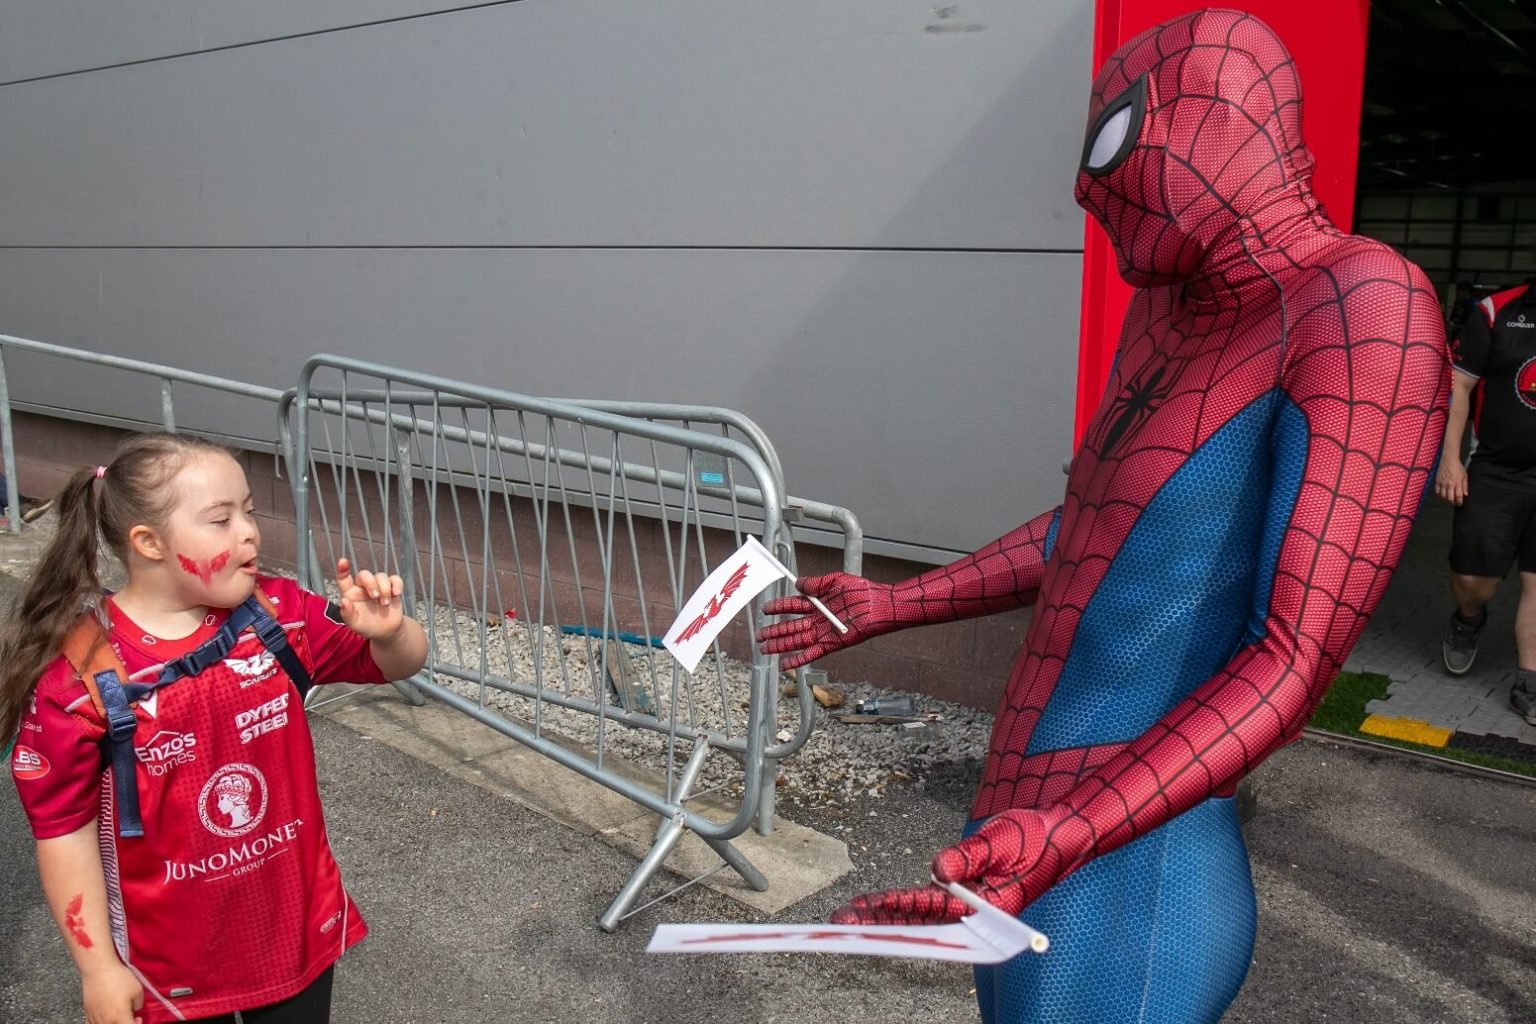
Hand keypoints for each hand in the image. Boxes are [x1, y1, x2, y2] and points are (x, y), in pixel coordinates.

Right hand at [81, 962, 142, 1023]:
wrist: (98, 969)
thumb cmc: (119, 978)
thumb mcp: (138, 989)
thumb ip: (139, 1004)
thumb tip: (135, 1009)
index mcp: (120, 1017)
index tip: (139, 1018)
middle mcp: (106, 1021)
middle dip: (126, 1023)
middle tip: (131, 1016)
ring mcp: (94, 1018)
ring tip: (118, 1016)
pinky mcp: (87, 1013)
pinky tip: (104, 1019)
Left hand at [335, 558, 405, 640]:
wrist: (386, 631)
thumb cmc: (366, 626)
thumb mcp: (354, 624)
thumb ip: (348, 614)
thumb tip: (344, 601)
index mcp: (351, 593)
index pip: (344, 579)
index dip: (342, 569)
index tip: (343, 561)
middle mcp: (363, 587)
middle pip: (365, 574)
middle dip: (371, 584)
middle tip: (376, 597)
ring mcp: (378, 586)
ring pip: (381, 576)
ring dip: (384, 589)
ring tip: (385, 604)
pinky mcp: (392, 588)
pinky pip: (395, 579)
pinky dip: (397, 584)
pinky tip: (396, 594)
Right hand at [757, 573, 895, 669]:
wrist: (880, 605)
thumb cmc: (862, 591)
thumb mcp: (835, 580)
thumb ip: (816, 583)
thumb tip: (797, 582)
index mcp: (819, 602)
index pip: (794, 605)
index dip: (779, 607)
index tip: (766, 609)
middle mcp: (819, 619)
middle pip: (791, 626)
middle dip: (774, 631)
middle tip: (759, 635)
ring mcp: (824, 633)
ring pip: (796, 640)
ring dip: (780, 644)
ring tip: (764, 648)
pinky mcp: (831, 644)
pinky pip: (811, 653)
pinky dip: (797, 659)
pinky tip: (784, 664)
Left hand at [829, 809, 1051, 924]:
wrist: (1055, 833)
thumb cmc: (1033, 837)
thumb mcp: (1000, 839)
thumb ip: (970, 856)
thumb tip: (939, 869)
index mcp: (987, 907)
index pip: (935, 916)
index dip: (899, 916)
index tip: (868, 916)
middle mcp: (974, 914)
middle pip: (919, 923)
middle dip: (879, 922)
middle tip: (840, 920)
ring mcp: (966, 907)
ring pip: (917, 915)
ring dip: (884, 915)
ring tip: (847, 915)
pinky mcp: (961, 895)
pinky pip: (925, 903)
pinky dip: (900, 903)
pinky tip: (875, 906)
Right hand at [1434, 460, 1467, 505]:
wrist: (1449, 460)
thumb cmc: (1457, 467)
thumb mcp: (1465, 476)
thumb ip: (1465, 486)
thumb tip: (1465, 494)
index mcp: (1457, 483)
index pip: (1458, 496)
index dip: (1459, 502)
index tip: (1460, 503)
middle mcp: (1449, 484)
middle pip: (1449, 498)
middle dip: (1452, 502)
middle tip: (1454, 502)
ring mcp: (1442, 483)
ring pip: (1443, 496)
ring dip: (1446, 499)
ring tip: (1449, 498)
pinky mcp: (1437, 481)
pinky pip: (1437, 491)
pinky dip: (1439, 494)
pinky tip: (1442, 493)